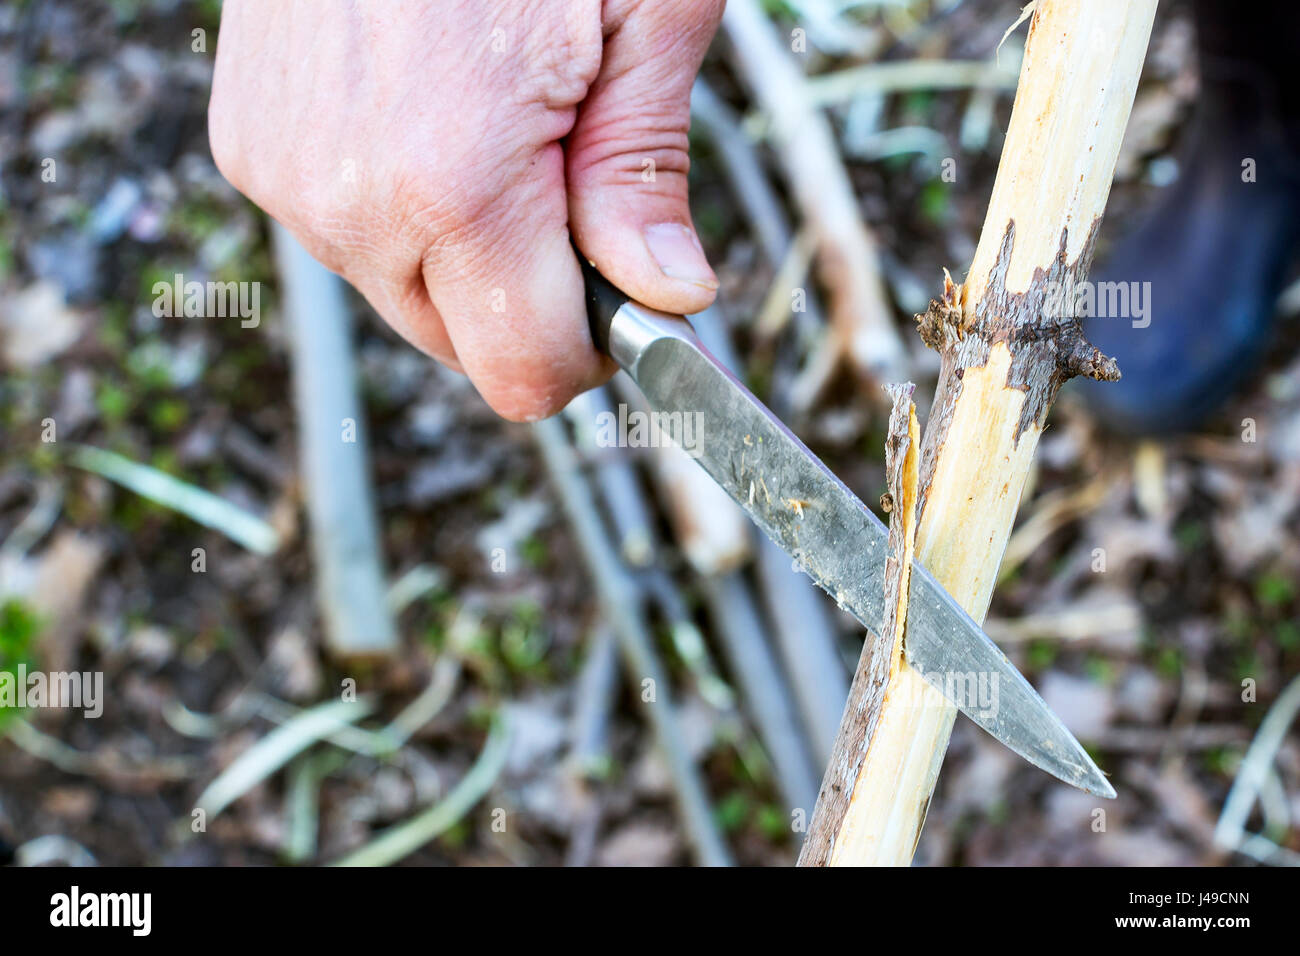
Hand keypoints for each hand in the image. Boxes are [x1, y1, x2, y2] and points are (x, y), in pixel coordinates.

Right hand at [209, 0, 723, 420]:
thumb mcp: (640, 13)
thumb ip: (643, 172)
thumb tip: (669, 295)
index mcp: (453, 183)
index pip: (525, 373)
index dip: (589, 349)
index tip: (622, 296)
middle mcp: (349, 198)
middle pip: (463, 348)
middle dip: (527, 296)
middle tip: (561, 179)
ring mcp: (285, 172)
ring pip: (404, 293)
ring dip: (461, 249)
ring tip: (487, 123)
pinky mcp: (250, 143)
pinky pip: (348, 230)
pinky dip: (398, 202)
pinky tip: (425, 111)